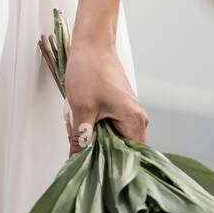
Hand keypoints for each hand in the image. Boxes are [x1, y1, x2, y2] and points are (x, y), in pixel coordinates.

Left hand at [63, 36, 147, 156]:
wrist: (91, 43)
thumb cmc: (90, 69)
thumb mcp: (82, 107)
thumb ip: (81, 138)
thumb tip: (77, 162)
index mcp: (134, 121)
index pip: (130, 160)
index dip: (110, 167)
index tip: (93, 169)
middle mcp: (137, 119)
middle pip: (120, 150)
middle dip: (98, 150)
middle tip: (79, 144)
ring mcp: (128, 113)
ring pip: (111, 138)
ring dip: (93, 137)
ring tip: (78, 127)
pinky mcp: (118, 107)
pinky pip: (108, 126)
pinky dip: (94, 126)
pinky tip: (80, 119)